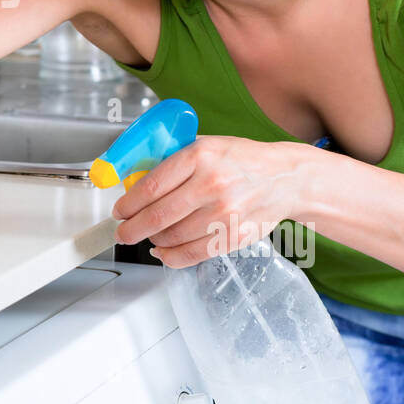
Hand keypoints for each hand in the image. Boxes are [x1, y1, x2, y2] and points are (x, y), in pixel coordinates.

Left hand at [111, 136, 301, 266]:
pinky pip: (192, 254)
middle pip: (158, 216)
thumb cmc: (242, 159)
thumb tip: (134, 180)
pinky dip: (171, 257)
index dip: (128, 204)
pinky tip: (163, 251)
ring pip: (172, 237)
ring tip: (147, 236)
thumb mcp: (205, 146)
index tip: (118, 211)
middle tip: (122, 232)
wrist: (285, 178)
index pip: (151, 186)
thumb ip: (172, 161)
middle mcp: (211, 184)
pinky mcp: (234, 236)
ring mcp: (224, 213)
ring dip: (152, 241)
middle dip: (131, 229)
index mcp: (199, 156)